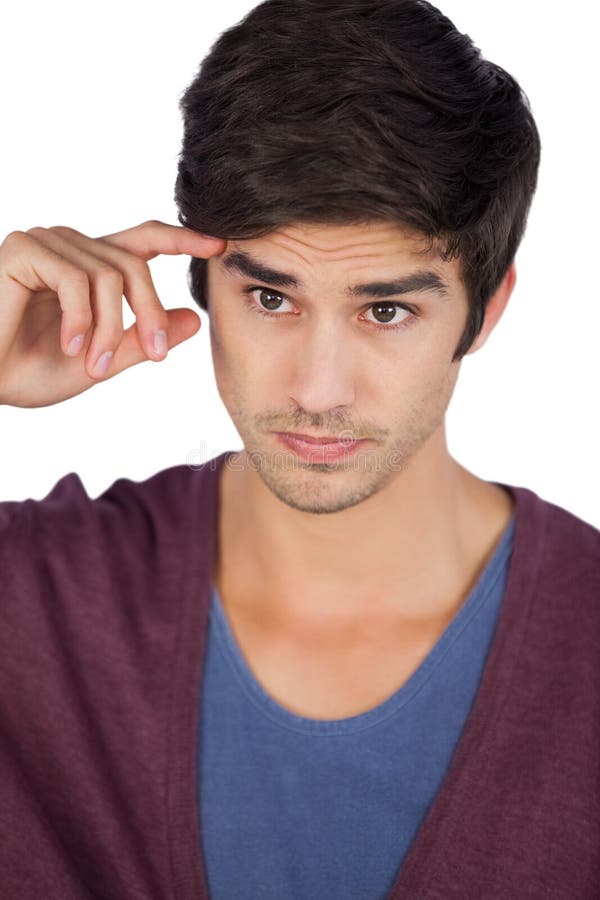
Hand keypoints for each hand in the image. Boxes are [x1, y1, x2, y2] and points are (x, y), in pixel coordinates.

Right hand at [0, 220, 225, 406]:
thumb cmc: (28, 370)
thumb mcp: (100, 361)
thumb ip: (141, 339)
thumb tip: (193, 319)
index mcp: (89, 267)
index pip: (143, 240)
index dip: (181, 239)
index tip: (218, 245)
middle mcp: (70, 247)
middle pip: (135, 265)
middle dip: (151, 314)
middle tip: (155, 357)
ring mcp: (46, 243)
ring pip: (109, 275)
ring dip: (109, 329)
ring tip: (94, 365)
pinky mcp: (23, 249)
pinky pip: (75, 277)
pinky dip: (80, 318)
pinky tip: (69, 345)